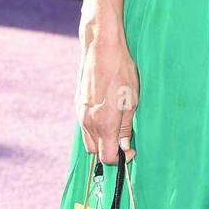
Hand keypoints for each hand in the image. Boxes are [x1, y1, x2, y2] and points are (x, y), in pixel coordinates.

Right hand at [75, 31, 139, 164]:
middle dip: (109, 151)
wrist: (101, 49)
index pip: (107, 157)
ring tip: (117, 126)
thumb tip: (124, 147)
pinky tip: (107, 115)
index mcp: (103, 124)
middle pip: (95, 151)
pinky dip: (95, 128)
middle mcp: (88, 122)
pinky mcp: (77, 105)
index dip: (120, 159)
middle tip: (125, 140)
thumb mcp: (131, 101)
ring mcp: (80, 113)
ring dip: (102, 140)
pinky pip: (84, 126)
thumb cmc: (120, 73)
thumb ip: (126, 127)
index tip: (130, 151)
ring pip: (88, 139)